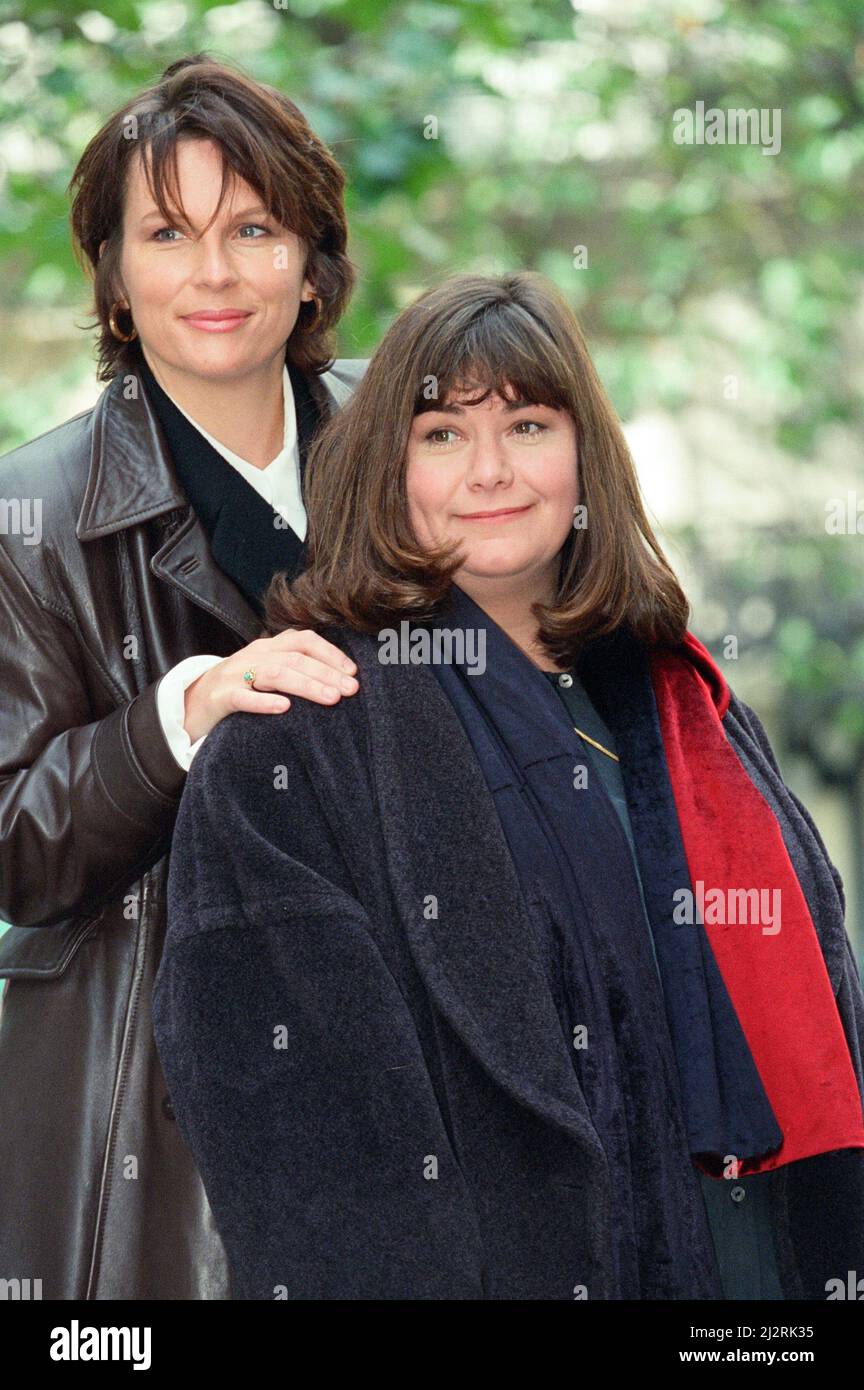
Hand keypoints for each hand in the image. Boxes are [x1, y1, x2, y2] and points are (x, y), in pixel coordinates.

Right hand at [183, 629, 358, 743]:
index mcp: (267, 647)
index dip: (330, 653)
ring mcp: (234, 674)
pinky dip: (264, 702)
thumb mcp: (265, 674)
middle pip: (295, 658)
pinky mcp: (219, 697)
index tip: (353, 672)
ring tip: (331, 698)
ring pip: (275, 674)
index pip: (303, 640)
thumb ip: (293, 671)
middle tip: (350, 690)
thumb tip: (339, 681)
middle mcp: (252, 655)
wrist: (190, 705)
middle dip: (326, 672)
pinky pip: (242, 697)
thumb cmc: (238, 692)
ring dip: (306, 684)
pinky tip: (284, 709)